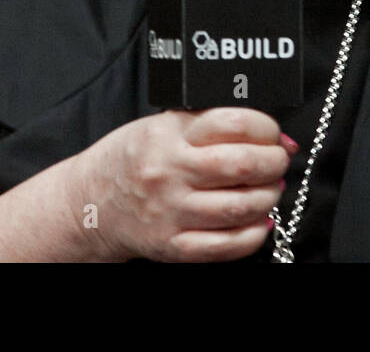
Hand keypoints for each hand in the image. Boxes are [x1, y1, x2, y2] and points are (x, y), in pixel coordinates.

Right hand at [75, 107, 294, 262]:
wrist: (91, 201)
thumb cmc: (132, 159)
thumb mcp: (163, 125)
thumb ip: (209, 124)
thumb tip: (270, 134)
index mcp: (168, 135)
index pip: (233, 123)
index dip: (266, 128)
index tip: (273, 134)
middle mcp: (169, 172)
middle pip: (242, 166)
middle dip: (273, 163)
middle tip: (278, 161)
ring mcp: (170, 212)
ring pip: (239, 207)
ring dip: (268, 197)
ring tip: (269, 190)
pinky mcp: (172, 246)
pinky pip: (225, 245)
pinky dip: (252, 234)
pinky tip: (257, 221)